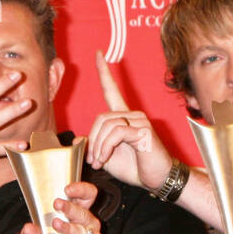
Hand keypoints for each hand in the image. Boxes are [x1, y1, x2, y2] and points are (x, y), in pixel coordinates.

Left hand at [19, 180, 102, 233]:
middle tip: (57, 204)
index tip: (67, 189)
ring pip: (82, 228)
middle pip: (82, 211)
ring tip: (56, 224)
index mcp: (75, 214)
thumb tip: (28, 227)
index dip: (80, 189)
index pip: (86, 195)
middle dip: (69, 207)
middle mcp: (86, 223)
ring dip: (68, 226)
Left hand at [85, 51, 174, 191]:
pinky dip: (106, 147)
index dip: (104, 72)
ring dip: (98, 147)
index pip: (112, 90)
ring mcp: (140, 121)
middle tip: (92, 160)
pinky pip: (116, 133)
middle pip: (101, 117)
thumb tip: (77, 139)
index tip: (98, 54)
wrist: (156, 179)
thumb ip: (94, 145)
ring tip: (99, 162)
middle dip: (92, 140)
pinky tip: (105, 159)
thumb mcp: (107, 156)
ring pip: (107, 125)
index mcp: (124, 117)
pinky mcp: (144, 131)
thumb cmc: (135, 167)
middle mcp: (133, 114)